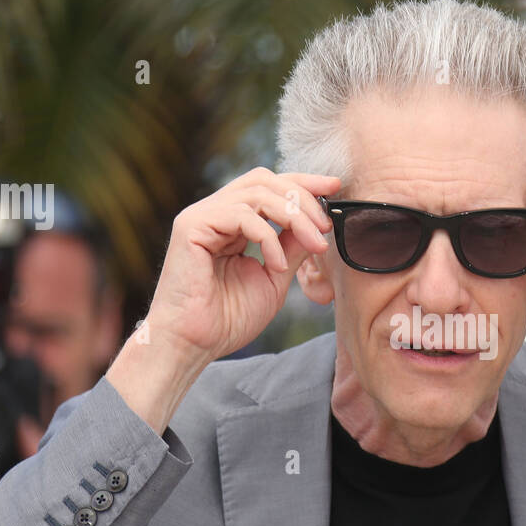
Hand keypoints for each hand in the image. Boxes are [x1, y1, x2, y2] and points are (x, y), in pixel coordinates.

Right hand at [107, 168, 338, 431]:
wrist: (194, 344)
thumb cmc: (228, 318)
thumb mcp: (274, 278)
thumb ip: (292, 248)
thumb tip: (318, 224)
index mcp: (231, 221)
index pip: (268, 186)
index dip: (302, 183)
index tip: (334, 188)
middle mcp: (214, 212)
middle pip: (264, 180)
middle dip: (302, 196)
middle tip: (326, 225)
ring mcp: (200, 216)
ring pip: (256, 192)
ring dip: (294, 216)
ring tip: (315, 245)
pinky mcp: (191, 226)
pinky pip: (242, 215)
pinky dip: (268, 237)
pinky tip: (276, 264)